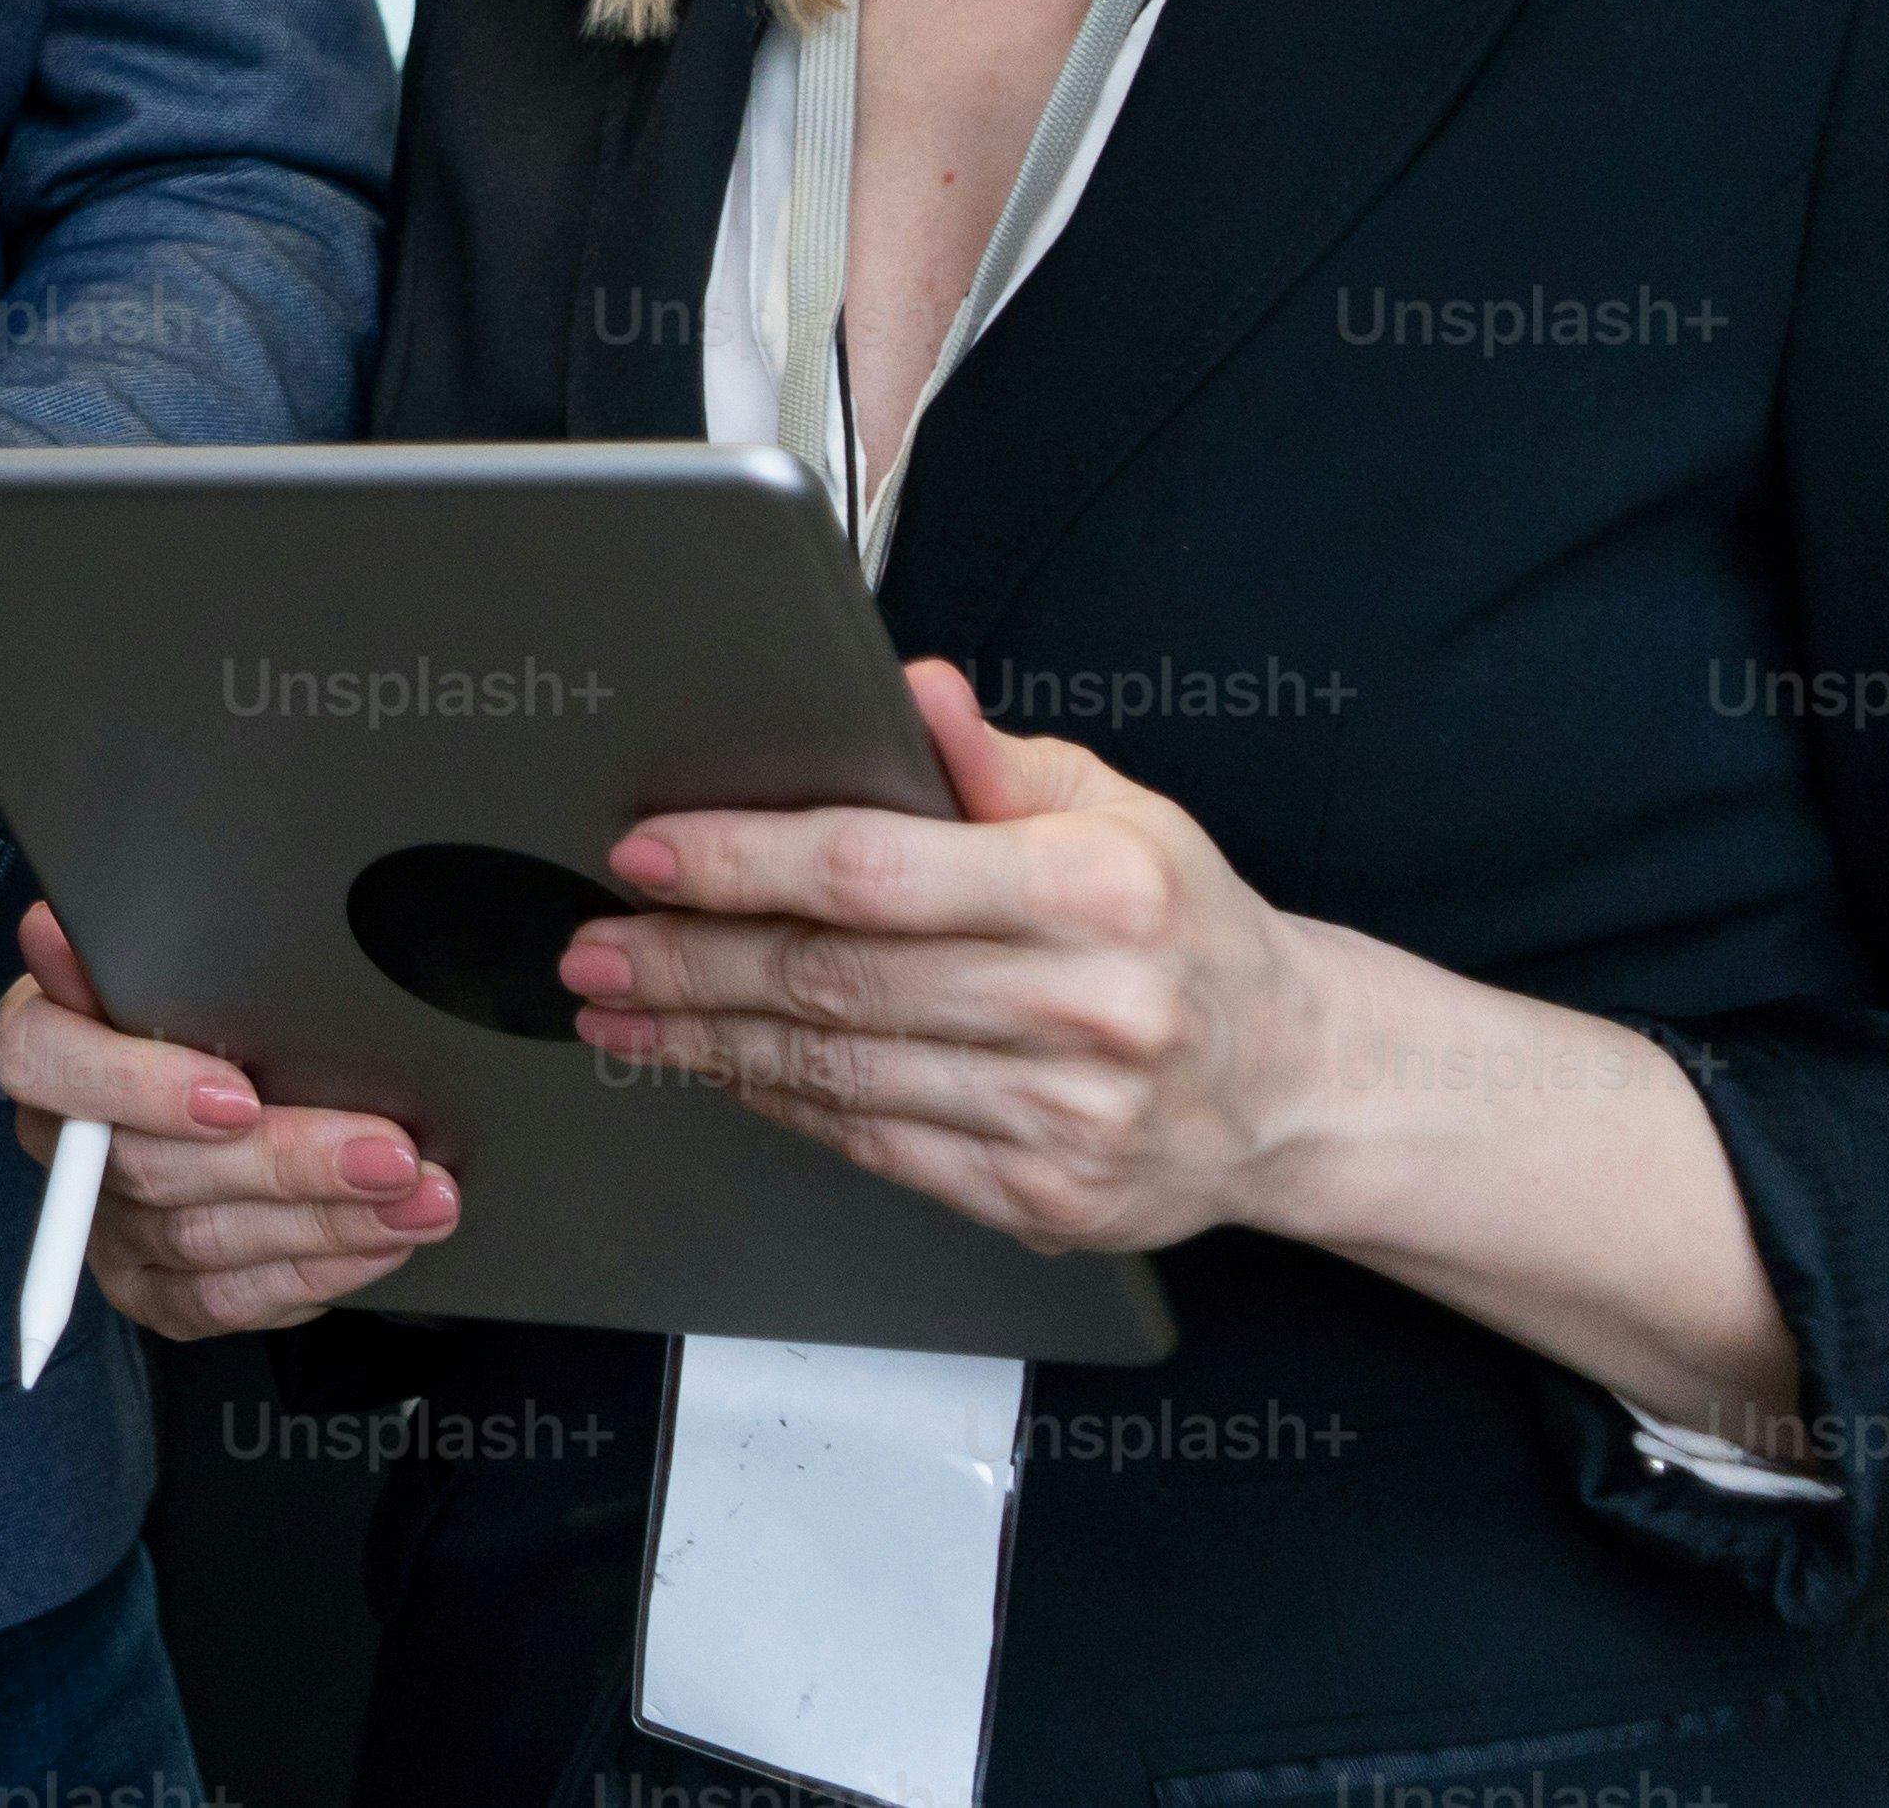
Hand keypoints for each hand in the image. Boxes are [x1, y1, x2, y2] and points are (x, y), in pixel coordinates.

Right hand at [0, 903, 464, 1334]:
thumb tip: (58, 928)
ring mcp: (106, 1228)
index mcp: (47, 1042)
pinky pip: (227, 1300)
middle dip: (284, 1161)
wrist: (223, 1085)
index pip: (42, 1061)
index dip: (134, 1084)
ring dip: (326, 1220)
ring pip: (203, 1240)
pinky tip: (379, 1240)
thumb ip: (131, 953)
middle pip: (149, 1167)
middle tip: (386, 1152)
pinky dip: (314, 1270)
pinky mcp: (151, 1290)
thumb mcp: (177, 962)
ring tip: (416, 1194)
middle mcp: (63, 1145)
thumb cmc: (200, 1012)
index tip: (236, 1094)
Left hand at [568, 661, 1336, 1255]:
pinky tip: (722, 1065)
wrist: (1295, 1083)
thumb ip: (992, 760)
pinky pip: (874, 1144)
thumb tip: (911, 689)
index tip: (643, 853)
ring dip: (705, 1038)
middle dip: (687, 959)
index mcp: (1098, 891)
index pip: (873, 871)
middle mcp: (1085, 1009)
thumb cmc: (1185, 928)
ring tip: (622, 1006)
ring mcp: (1065, 1118)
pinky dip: (780, 1101)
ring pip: (837, 1070)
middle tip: (594, 943)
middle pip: (834, 979)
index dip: (740, 861)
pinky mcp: (1043, 1200)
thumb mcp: (1116, 810)